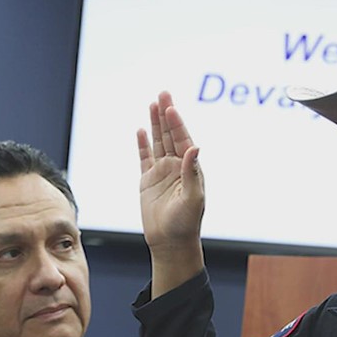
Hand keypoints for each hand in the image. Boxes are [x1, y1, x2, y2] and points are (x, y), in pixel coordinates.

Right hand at [137, 92, 205, 295]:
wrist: (171, 243)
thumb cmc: (186, 224)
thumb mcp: (193, 198)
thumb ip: (192, 173)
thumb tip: (195, 148)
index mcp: (190, 169)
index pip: (182, 140)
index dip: (177, 123)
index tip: (171, 107)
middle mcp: (176, 167)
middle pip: (170, 135)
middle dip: (166, 114)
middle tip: (163, 93)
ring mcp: (162, 173)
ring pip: (157, 142)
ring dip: (155, 123)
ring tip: (153, 104)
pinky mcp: (147, 181)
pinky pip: (144, 158)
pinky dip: (143, 144)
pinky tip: (141, 130)